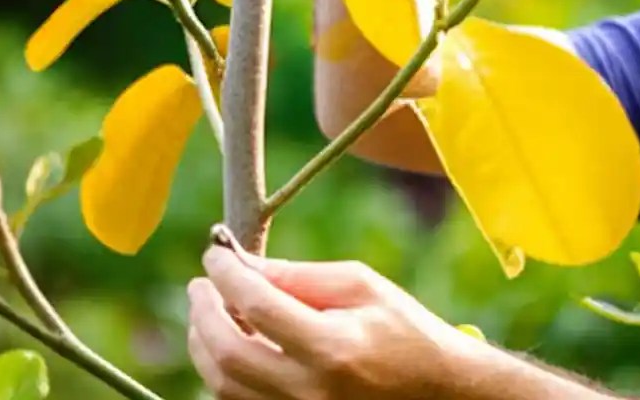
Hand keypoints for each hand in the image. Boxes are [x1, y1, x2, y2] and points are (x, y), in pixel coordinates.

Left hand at [187, 247, 474, 399]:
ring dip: (205, 343)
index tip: (216, 253)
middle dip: (203, 311)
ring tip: (210, 312)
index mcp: (331, 346)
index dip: (227, 273)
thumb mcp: (362, 287)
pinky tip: (231, 344)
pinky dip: (223, 372)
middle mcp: (309, 389)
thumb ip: (302, 276)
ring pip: (223, 385)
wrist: (437, 389)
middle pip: (226, 352)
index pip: (256, 304)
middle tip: (202, 284)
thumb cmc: (404, 329)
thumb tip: (247, 265)